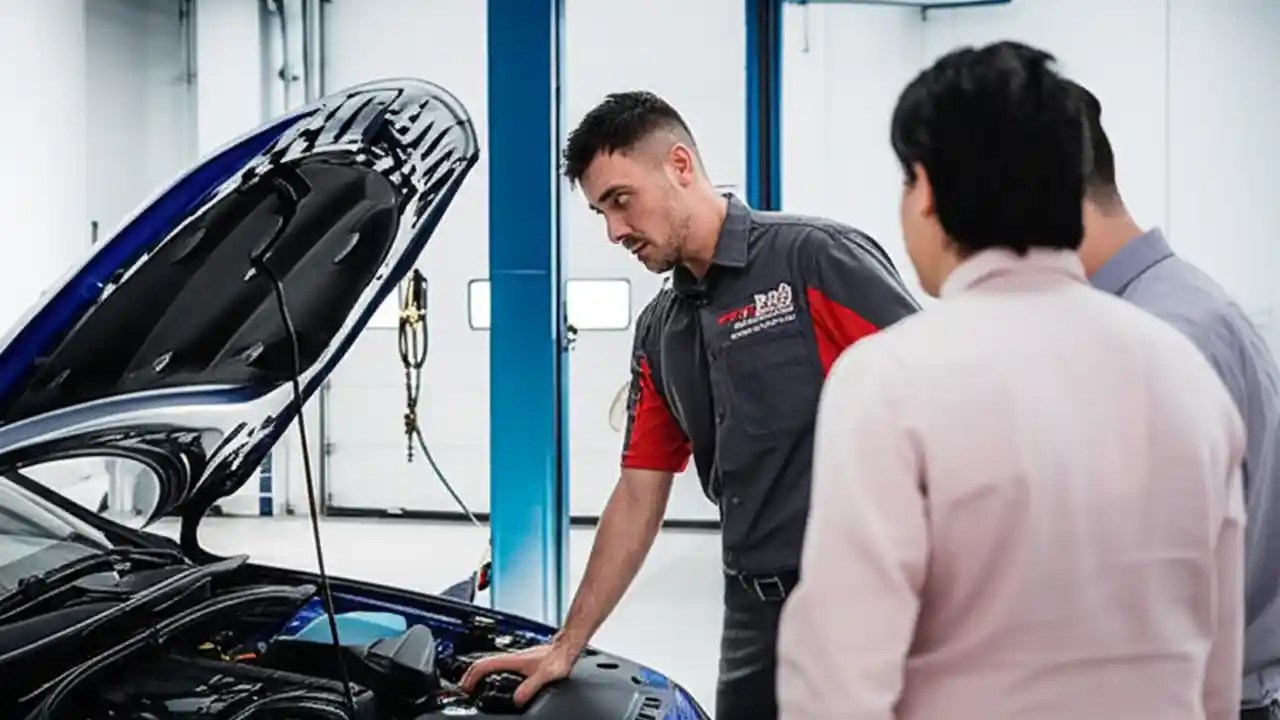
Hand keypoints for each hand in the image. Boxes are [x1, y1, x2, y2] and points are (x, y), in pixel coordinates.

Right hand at [459, 642, 577, 706]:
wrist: (567, 647)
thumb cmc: (558, 658)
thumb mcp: (544, 676)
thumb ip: (530, 687)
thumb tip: (517, 700)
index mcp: (512, 660)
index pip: (483, 665)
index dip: (471, 677)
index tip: (465, 689)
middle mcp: (512, 657)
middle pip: (482, 663)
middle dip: (469, 676)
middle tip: (464, 689)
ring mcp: (515, 657)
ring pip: (489, 663)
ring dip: (478, 673)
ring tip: (474, 685)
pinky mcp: (521, 660)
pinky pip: (499, 665)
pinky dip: (490, 672)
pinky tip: (495, 680)